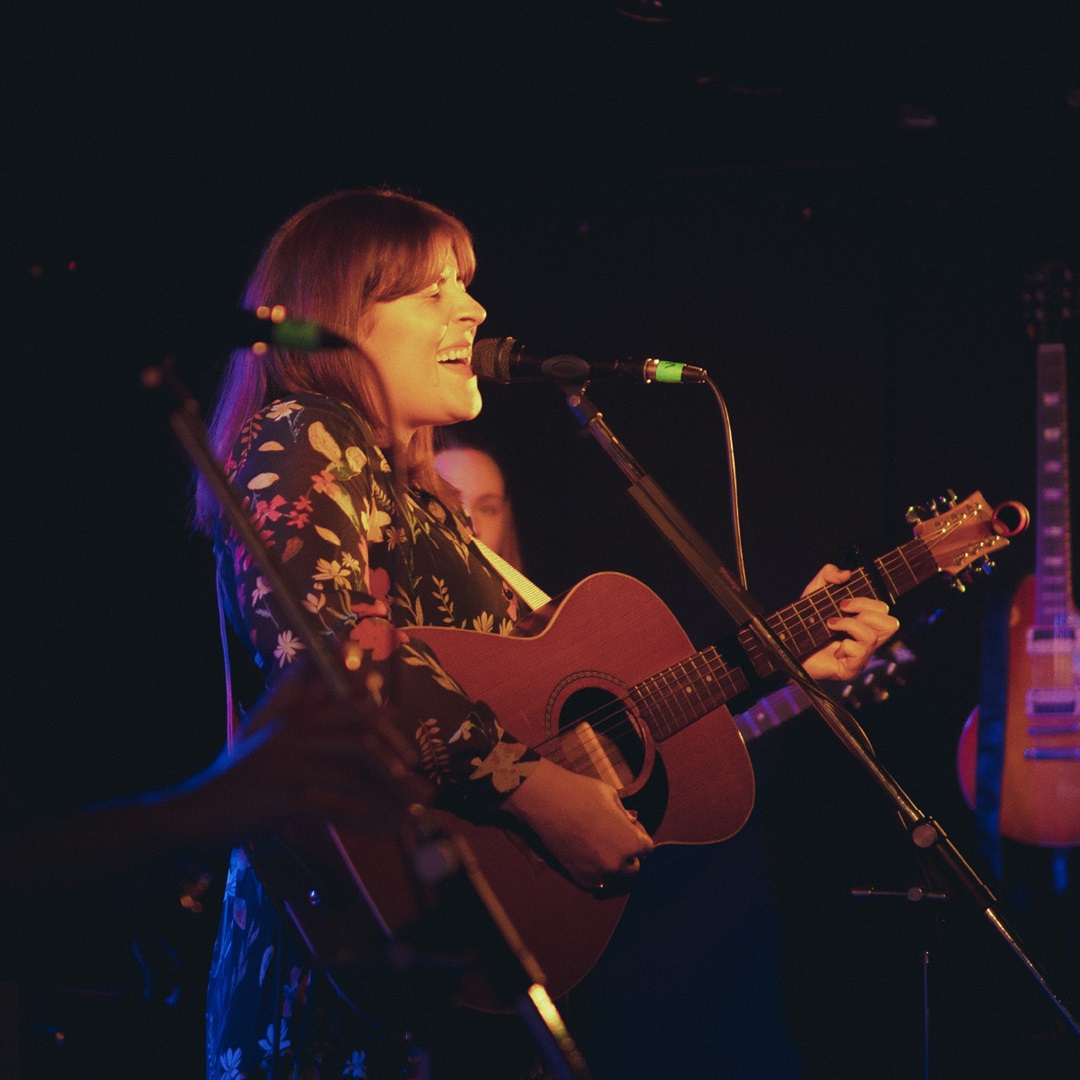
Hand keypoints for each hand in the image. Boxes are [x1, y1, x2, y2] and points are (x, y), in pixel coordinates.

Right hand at [190, 658, 432, 842]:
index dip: (387, 730)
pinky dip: (368, 821)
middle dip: (396, 765)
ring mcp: (286, 765)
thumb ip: (313, 733)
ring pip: (353, 776)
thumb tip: (372, 724)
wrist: (191, 815)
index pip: (352, 711)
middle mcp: (292, 734)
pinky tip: (388, 832)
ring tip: (414, 816)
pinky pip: (336, 809)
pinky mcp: (280, 798)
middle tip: (421, 789)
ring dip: (390, 798)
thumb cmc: (239, 785)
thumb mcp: (273, 747)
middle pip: (359, 740)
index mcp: (294, 718)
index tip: (409, 755)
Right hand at [501, 758, 653, 889]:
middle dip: (628, 854)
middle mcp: (617, 863)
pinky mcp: (579, 876)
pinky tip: (587, 852)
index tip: (629, 827)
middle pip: (633, 868)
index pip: (647, 849)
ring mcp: (597, 872)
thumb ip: (624, 815)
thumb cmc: (581, 793)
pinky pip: (595, 880)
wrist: (547, 800)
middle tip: (615, 838)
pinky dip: (595, 870)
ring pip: (614, 876)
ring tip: (599, 843)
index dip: (639, 836)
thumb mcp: (611, 796)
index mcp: (631, 842)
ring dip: (612, 864)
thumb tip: (630, 822)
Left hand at [798, 564, 899, 682]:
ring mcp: (861, 656)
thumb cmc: (805, 623)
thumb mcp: (814, 592)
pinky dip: (844, 645)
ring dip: (849, 625)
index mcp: (864, 623)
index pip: (883, 610)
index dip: (867, 602)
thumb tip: (846, 574)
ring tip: (830, 624)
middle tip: (841, 610)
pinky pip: (859, 653)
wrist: (788, 647)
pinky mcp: (851, 669)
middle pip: (890, 623)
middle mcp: (866, 640)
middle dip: (864, 611)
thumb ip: (828, 575)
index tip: (843, 602)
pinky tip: (832, 648)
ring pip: (873, 636)